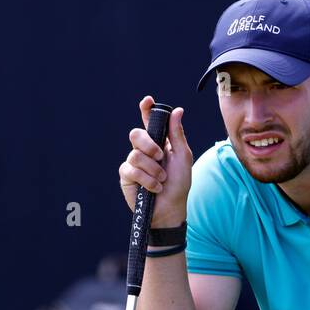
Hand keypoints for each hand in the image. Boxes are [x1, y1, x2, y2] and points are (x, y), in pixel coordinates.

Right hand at [118, 96, 192, 226]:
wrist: (171, 209)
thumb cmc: (179, 184)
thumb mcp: (183, 157)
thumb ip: (178, 135)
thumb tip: (177, 110)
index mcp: (158, 142)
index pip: (149, 121)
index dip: (146, 109)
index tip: (148, 101)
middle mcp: (143, 150)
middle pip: (136, 134)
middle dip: (149, 144)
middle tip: (160, 156)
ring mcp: (133, 162)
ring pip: (135, 155)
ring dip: (153, 169)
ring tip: (162, 179)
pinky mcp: (126, 176)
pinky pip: (131, 170)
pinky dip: (146, 179)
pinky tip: (154, 188)